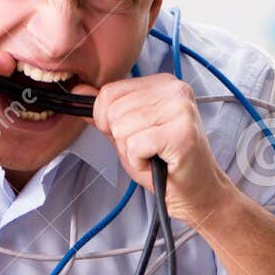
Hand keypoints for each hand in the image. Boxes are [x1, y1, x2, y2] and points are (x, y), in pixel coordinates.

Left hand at [80, 73, 234, 222]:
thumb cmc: (164, 163)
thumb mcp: (128, 133)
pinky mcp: (182, 133)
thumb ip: (104, 113)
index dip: (108, 121)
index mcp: (163, 83)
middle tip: (148, 149)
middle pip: (114, 111)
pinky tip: (157, 163)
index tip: (132, 135)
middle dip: (122, 139)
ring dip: (132, 152)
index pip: (109, 92)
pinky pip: (135, 145)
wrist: (197, 192)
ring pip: (122, 129)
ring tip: (154, 156)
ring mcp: (181, 109)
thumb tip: (78, 91)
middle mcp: (174, 89)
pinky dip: (139, 162)